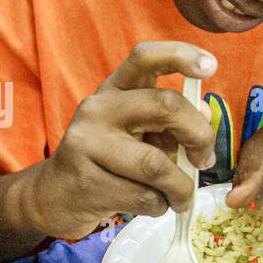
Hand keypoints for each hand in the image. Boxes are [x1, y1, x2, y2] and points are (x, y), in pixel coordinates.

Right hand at [21, 42, 216, 239]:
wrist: (53, 196)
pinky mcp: (86, 181)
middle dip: (199, 136)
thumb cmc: (106, 161)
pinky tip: (151, 204)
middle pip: (165, 106)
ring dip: (181, 187)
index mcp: (114, 90)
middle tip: (204, 160)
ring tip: (180, 196)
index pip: (145, 58)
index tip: (210, 67)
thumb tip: (206, 116)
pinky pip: (144, 197)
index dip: (181, 56)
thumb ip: (170, 122)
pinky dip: (160, 206)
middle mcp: (97, 109)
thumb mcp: (135, 132)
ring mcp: (87, 144)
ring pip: (157, 165)